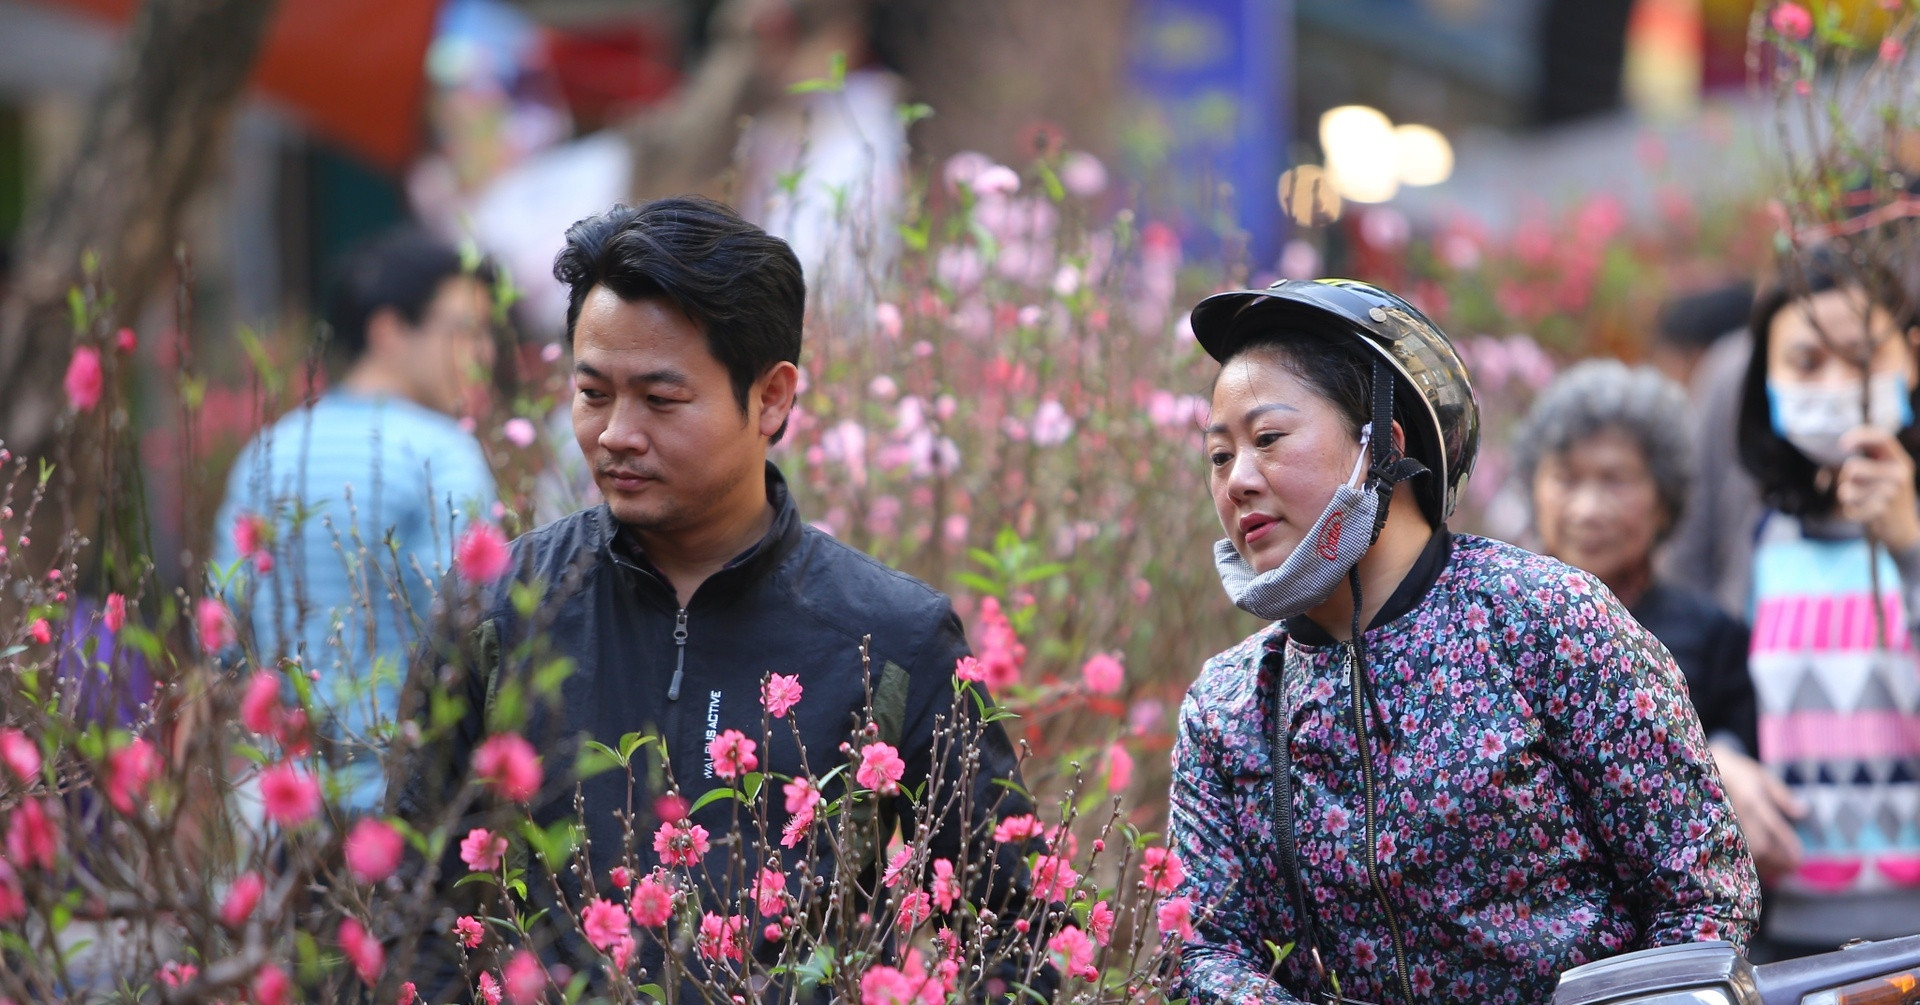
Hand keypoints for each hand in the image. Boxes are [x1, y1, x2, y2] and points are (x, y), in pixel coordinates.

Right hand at [1711, 742, 1805, 881]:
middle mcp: (1739, 813)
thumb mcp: (1761, 775)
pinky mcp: (1714, 827)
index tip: (1798, 856)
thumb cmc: (1735, 769)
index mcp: (1753, 799)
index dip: (1789, 845)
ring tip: (1777, 870)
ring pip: (1745, 851)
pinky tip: (1756, 864)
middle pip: (1761, 845)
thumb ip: (1781, 795)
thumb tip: (1802, 813)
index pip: (1776, 829)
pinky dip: (1746, 860)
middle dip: (1778, 860)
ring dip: (1763, 864)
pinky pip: (1731, 850)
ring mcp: (1724, 822)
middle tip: (1791, 867)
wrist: (1699, 765)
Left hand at [1836, 427, 1919, 551]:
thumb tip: (1845, 443)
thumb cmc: (1887, 496)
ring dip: (1847, 498)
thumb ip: (1872, 457)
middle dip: (1845, 479)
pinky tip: (1865, 513)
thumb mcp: (1886, 473)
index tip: (1841, 445)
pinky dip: (1851, 512)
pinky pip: (1849, 508)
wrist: (1904, 529)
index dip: (1860, 436)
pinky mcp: (1882, 510)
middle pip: (1852, 467)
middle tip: (1857, 487)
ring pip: (1846, 490)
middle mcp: (1899, 474)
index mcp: (1900, 460)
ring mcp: (1892, 492)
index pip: (1882, 438)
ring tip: (1863, 501)